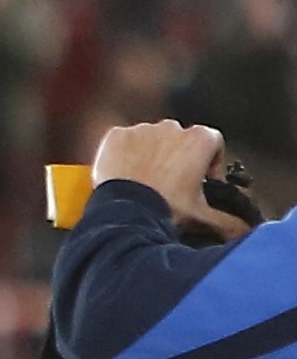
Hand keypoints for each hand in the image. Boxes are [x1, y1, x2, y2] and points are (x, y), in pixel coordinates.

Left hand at [90, 120, 249, 240]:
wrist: (121, 213)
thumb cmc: (162, 209)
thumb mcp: (201, 216)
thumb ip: (228, 221)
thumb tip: (242, 230)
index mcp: (200, 139)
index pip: (212, 145)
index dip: (209, 163)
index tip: (201, 181)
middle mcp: (172, 128)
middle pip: (180, 141)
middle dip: (177, 160)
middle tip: (169, 187)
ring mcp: (142, 130)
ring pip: (150, 140)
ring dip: (150, 156)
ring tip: (145, 184)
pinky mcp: (115, 135)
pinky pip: (122, 141)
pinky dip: (123, 154)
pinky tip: (124, 175)